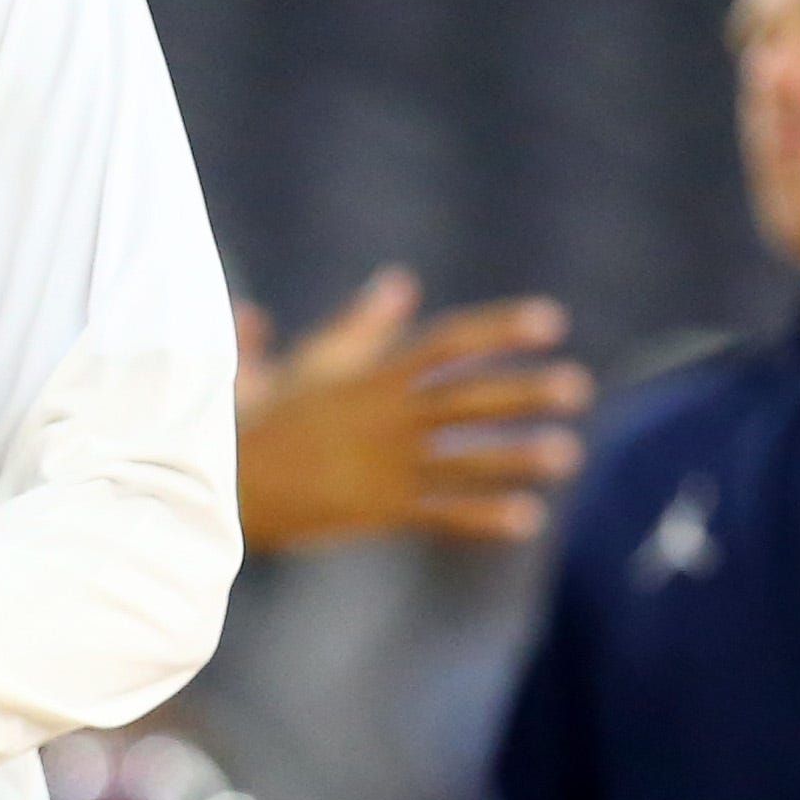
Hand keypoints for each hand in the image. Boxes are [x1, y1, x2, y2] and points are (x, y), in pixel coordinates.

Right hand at [235, 268, 590, 551]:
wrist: (221, 481)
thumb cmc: (256, 416)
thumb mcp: (309, 363)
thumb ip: (360, 326)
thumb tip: (400, 282)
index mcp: (371, 378)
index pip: (445, 344)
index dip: (499, 330)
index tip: (551, 321)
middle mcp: (385, 418)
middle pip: (466, 399)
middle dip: (522, 392)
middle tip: (577, 386)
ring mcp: (384, 466)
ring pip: (463, 458)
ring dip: (516, 455)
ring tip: (567, 452)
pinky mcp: (378, 510)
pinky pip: (440, 513)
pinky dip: (483, 517)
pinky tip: (528, 517)